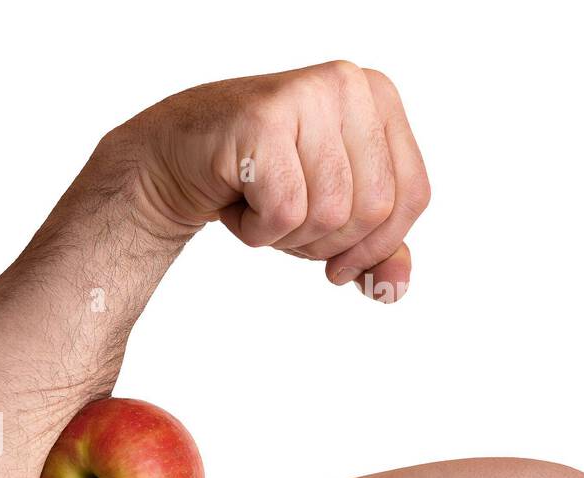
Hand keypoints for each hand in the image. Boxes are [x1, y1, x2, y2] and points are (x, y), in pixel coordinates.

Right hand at [113, 61, 430, 301]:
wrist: (170, 162)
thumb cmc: (253, 181)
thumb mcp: (326, 215)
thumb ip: (371, 248)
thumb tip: (394, 288)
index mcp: (377, 96)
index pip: (412, 194)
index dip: (377, 248)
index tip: (338, 269)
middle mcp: (346, 84)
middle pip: (372, 210)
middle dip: (324, 243)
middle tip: (284, 229)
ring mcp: (305, 96)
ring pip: (330, 214)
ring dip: (285, 236)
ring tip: (257, 208)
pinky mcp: (263, 120)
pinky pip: (285, 212)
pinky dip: (256, 231)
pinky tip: (235, 204)